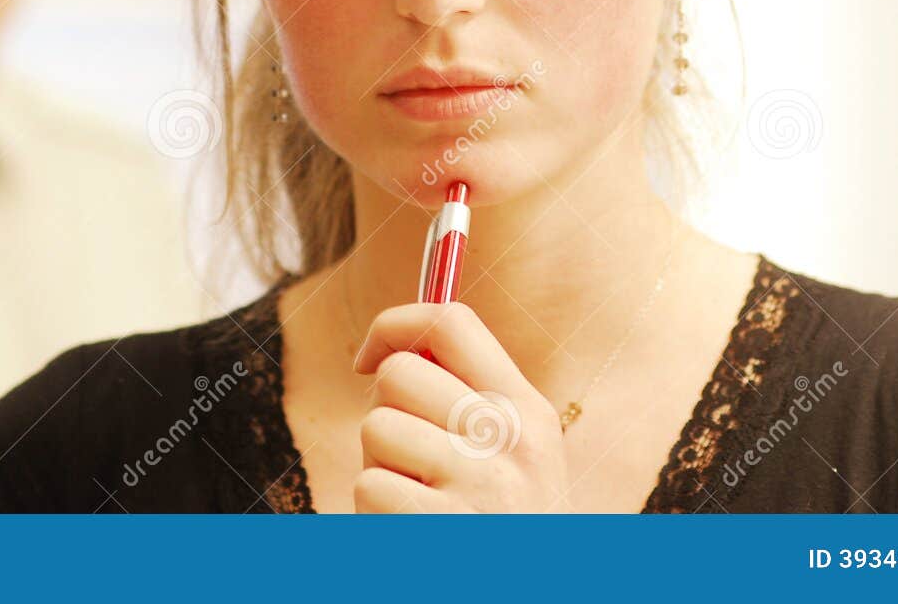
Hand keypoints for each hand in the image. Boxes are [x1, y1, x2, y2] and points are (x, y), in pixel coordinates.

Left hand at [351, 300, 570, 512]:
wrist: (528, 597)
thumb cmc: (502, 526)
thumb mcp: (512, 453)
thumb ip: (465, 395)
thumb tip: (386, 348)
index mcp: (527, 409)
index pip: (451, 322)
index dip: (394, 325)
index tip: (368, 358)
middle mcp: (510, 438)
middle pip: (398, 374)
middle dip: (383, 411)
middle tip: (409, 457)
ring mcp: (480, 485)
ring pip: (376, 429)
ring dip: (379, 466)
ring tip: (416, 500)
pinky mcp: (441, 531)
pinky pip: (369, 487)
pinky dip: (374, 514)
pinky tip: (410, 531)